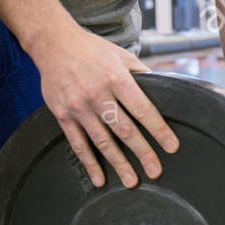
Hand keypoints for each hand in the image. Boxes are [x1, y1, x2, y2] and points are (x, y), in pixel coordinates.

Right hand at [29, 25, 178, 187]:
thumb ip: (141, 73)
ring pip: (102, 141)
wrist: (54, 43)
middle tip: (155, 171)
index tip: (171, 146)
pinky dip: (89, 163)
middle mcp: (98, 95)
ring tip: (131, 180)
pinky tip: (99, 178)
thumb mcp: (121, 55)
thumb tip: (163, 86)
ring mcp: (79, 107)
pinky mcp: (63, 115)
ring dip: (118, 163)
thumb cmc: (91, 49)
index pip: (143, 109)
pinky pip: (78, 144)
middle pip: (125, 130)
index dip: (159, 130)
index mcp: (116, 79)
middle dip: (143, 152)